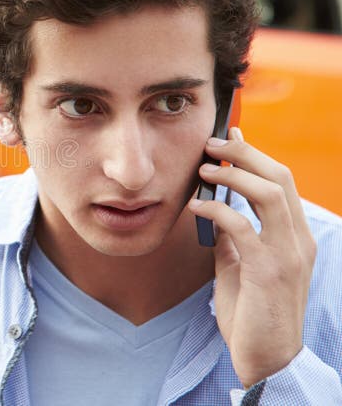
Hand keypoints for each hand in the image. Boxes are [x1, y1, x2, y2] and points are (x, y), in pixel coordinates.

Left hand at [187, 127, 315, 387]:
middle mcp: (298, 240)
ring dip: (234, 174)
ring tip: (204, 168)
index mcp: (294, 236)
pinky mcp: (269, 272)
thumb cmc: (252, 312)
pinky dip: (218, 210)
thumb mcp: (240, 265)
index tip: (229, 136)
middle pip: (280, 178)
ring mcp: (287, 255)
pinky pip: (243, 228)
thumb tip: (216, 208)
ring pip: (271, 194)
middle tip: (212, 143)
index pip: (282, 182)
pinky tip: (196, 207)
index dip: (256, 155)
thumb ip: (233, 237)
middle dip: (245, 154)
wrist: (267, 358)